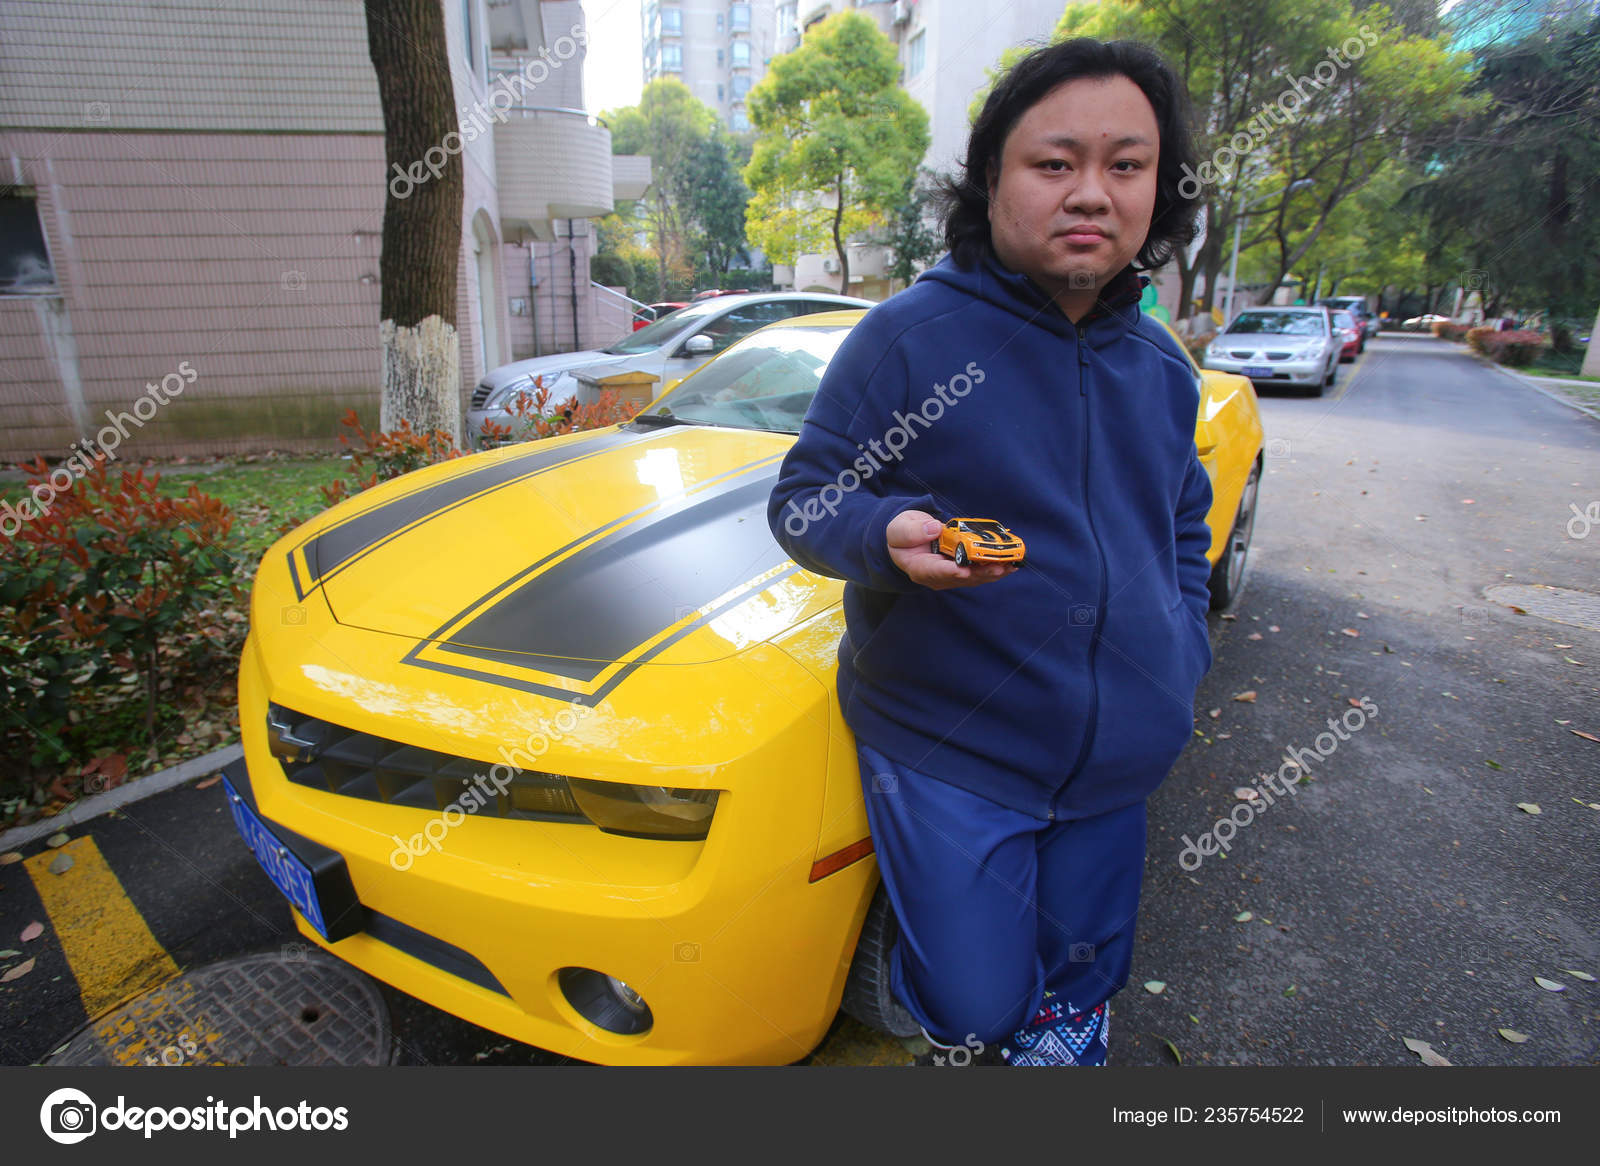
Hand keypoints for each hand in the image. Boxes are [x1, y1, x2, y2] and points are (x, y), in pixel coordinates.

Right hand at [887, 510, 1020, 589]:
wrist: (908, 538)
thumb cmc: (902, 534)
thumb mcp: (899, 528)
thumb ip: (913, 530)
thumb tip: (935, 529)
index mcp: (919, 567)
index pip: (935, 572)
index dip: (950, 572)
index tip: (963, 571)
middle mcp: (937, 576)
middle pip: (961, 577)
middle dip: (981, 573)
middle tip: (998, 568)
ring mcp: (951, 575)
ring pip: (974, 577)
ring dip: (992, 572)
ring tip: (1010, 565)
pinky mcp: (961, 570)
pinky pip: (979, 571)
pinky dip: (994, 567)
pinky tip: (1010, 563)